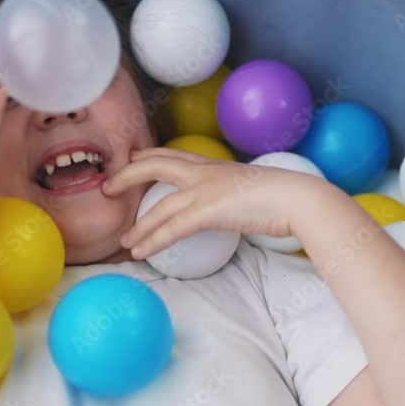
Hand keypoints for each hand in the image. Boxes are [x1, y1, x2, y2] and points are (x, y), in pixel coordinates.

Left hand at [101, 148, 336, 258]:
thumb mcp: (249, 189)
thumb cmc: (282, 196)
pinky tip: (139, 251)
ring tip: (123, 240)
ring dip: (137, 226)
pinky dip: (151, 240)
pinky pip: (170, 228)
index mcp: (213, 164)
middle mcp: (203, 171)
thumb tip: (229, 206)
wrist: (296, 198)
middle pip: (153, 165)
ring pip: (157, 206)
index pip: (172, 154)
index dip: (147, 156)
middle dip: (126, 175)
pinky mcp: (207, 210)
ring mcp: (203, 189)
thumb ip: (231, 193)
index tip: (131, 160)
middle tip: (108, 188)